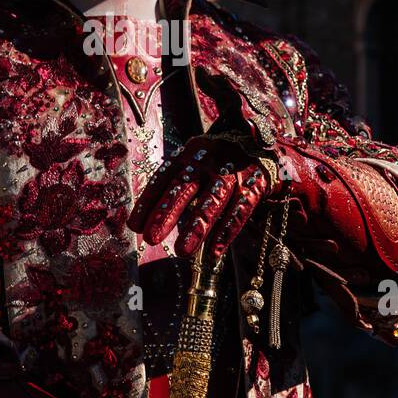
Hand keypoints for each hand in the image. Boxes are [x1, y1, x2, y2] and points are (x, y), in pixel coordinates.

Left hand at [128, 135, 270, 259]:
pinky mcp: (254, 184)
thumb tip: (146, 219)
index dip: (149, 200)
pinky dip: (226, 232)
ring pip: (212, 201)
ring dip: (196, 227)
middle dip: (167, 213)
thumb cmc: (219, 161)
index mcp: (189, 154)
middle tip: (151, 238)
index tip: (135, 227)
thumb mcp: (196, 162)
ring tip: (182, 252)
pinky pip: (239, 210)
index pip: (164, 177)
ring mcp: (232, 172)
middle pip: (185, 187)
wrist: (263, 143)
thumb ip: (176, 183)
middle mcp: (208, 161)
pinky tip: (213, 254)